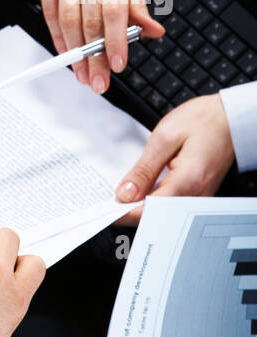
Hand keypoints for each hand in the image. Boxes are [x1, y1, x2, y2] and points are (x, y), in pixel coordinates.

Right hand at [37, 0, 164, 91]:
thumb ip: (139, 3)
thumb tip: (152, 32)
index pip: (115, 10)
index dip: (116, 41)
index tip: (118, 64)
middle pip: (89, 20)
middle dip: (94, 56)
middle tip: (99, 81)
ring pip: (66, 18)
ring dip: (74, 51)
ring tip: (83, 73)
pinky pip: (48, 10)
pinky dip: (57, 34)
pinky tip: (66, 51)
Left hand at [115, 95, 234, 222]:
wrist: (230, 118)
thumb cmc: (202, 121)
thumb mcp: (165, 137)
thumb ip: (144, 168)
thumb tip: (125, 193)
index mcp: (187, 183)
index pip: (148, 212)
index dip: (123, 213)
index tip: (105, 210)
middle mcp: (196, 196)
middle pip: (156, 218)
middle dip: (130, 212)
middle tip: (109, 201)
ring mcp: (200, 197)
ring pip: (164, 213)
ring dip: (142, 206)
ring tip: (123, 193)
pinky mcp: (199, 194)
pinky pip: (173, 204)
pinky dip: (155, 200)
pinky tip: (143, 189)